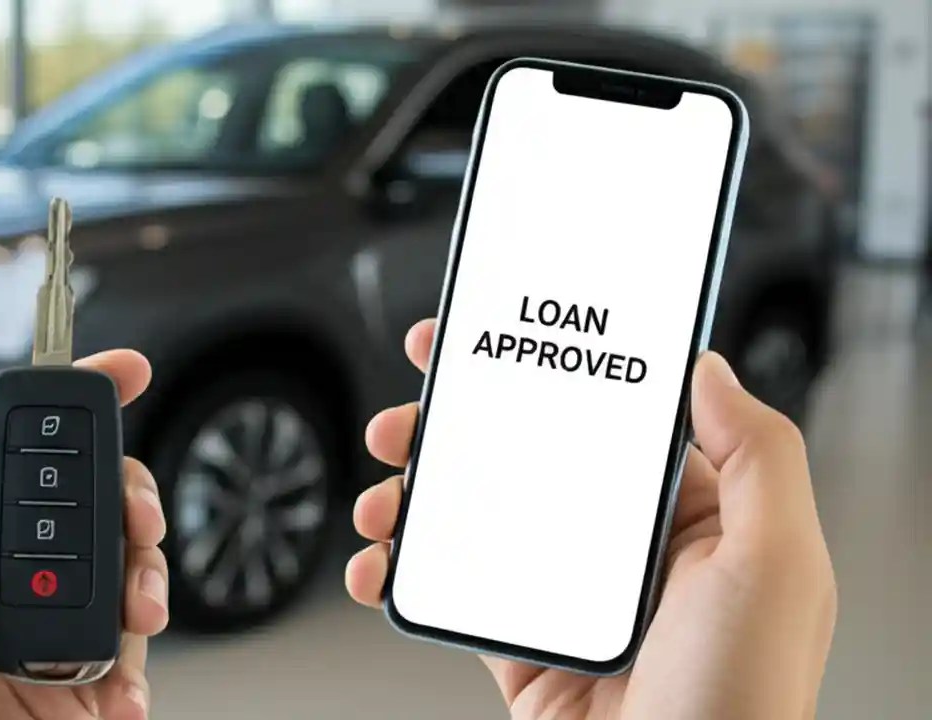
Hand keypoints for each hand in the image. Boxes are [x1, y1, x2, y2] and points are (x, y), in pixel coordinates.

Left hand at [0, 350, 167, 719]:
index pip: (10, 456)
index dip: (67, 408)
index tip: (121, 372)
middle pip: (86, 501)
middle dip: (128, 495)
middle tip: (139, 517)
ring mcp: (46, 637)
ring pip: (124, 565)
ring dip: (147, 575)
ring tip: (140, 608)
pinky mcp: (84, 689)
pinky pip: (137, 648)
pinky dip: (146, 661)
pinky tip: (120, 689)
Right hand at [346, 320, 836, 719]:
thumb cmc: (744, 702)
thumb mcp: (775, 564)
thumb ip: (757, 455)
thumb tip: (709, 368)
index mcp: (685, 520)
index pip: (603, 421)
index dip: (542, 374)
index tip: (489, 341)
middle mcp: (618, 553)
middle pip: (518, 462)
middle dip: (449, 432)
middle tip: (405, 421)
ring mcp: (560, 598)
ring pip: (469, 520)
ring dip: (410, 499)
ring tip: (381, 500)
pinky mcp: (517, 645)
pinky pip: (447, 593)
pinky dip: (398, 575)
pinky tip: (377, 566)